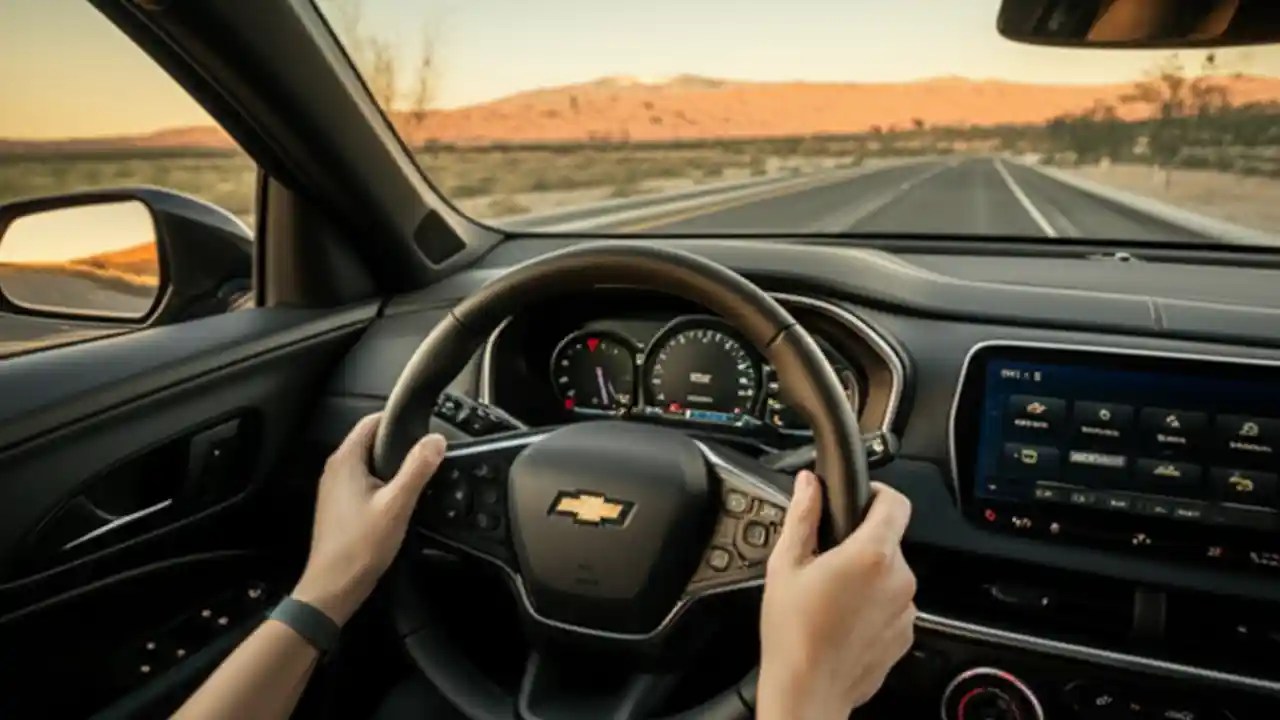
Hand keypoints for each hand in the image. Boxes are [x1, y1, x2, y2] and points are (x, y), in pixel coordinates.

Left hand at [291, 413, 445, 625]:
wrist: (333, 587)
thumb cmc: (361, 546)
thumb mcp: (397, 504)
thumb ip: (417, 469)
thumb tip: (436, 439)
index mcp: (345, 461)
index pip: (371, 422)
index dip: (398, 421)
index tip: (424, 429)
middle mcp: (335, 469)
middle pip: (370, 442)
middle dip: (398, 445)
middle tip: (427, 456)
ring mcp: (334, 489)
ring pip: (368, 464)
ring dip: (392, 466)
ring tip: (418, 477)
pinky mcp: (338, 506)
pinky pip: (364, 482)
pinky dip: (382, 484)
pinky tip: (399, 501)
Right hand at [757, 472, 915, 719]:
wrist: (807, 692)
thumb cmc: (792, 634)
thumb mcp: (786, 565)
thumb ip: (803, 516)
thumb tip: (809, 484)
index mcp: (871, 555)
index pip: (896, 502)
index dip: (877, 494)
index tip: (859, 499)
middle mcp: (899, 579)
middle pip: (889, 541)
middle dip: (862, 544)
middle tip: (827, 561)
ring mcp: (906, 609)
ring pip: (891, 575)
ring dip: (868, 577)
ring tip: (832, 596)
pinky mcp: (906, 634)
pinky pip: (893, 605)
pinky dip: (874, 606)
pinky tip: (844, 619)